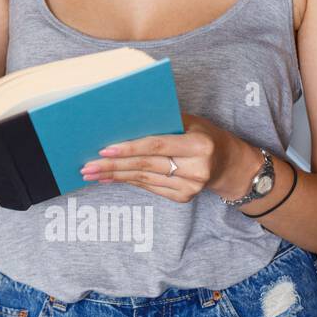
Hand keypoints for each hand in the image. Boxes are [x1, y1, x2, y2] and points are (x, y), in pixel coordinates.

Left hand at [78, 112, 260, 203]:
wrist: (230, 165)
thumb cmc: (204, 135)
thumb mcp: (191, 122)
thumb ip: (163, 121)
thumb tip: (124, 118)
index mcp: (199, 145)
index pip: (157, 146)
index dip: (129, 148)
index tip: (104, 149)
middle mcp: (196, 169)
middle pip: (145, 166)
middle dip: (113, 166)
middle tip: (87, 166)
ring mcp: (190, 187)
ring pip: (143, 179)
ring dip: (114, 176)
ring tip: (91, 173)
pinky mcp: (183, 197)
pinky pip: (149, 187)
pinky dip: (127, 181)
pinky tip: (110, 178)